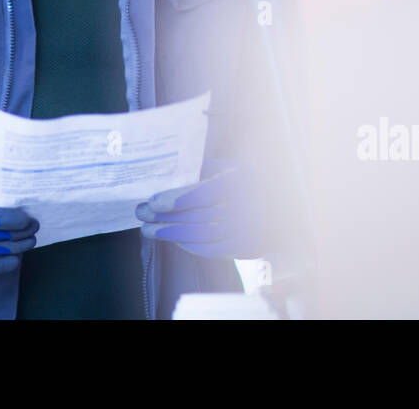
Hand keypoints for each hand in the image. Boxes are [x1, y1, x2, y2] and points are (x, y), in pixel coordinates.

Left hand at [136, 158, 266, 259]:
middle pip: (196, 216)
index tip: (152, 202)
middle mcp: (244, 207)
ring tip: (148, 229)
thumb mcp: (228, 168)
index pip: (202, 194)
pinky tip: (171, 238)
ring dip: (170, 233)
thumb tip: (164, 174)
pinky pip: (210, 250)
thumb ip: (201, 170)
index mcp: (239, 181)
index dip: (175, 200)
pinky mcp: (243, 248)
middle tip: (140, 213)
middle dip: (164, 216)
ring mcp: (245, 230)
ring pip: (200, 235)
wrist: (278, 207)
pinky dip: (187, 244)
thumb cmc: (243, 182)